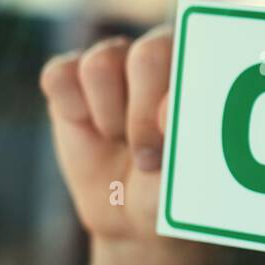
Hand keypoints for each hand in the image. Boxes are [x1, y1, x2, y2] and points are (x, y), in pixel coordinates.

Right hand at [40, 26, 179, 242]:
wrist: (133, 212)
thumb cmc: (176, 185)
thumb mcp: (189, 171)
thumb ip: (184, 138)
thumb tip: (165, 109)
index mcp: (204, 66)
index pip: (199, 54)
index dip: (183, 100)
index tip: (178, 144)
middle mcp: (160, 53)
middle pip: (148, 55)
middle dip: (145, 115)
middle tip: (148, 158)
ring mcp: (115, 60)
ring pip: (100, 65)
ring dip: (110, 116)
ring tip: (121, 141)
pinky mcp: (71, 75)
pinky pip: (60, 75)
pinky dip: (73, 108)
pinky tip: (90, 128)